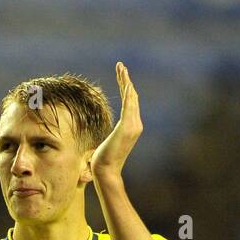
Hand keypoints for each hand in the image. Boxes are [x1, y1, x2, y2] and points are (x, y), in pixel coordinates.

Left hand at [90, 62, 141, 179]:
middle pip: (132, 97)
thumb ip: (111, 137)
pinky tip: (125, 82)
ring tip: (121, 68)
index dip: (126, 88)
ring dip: (126, 81)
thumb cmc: (103, 162)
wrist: (106, 172)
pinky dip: (127, 92)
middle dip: (126, 80)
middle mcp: (136, 125)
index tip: (121, 76)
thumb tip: (105, 139)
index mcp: (132, 128)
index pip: (130, 104)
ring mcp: (132, 126)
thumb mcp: (107, 144)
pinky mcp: (126, 127)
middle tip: (121, 66)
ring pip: (131, 98)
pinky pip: (128, 105)